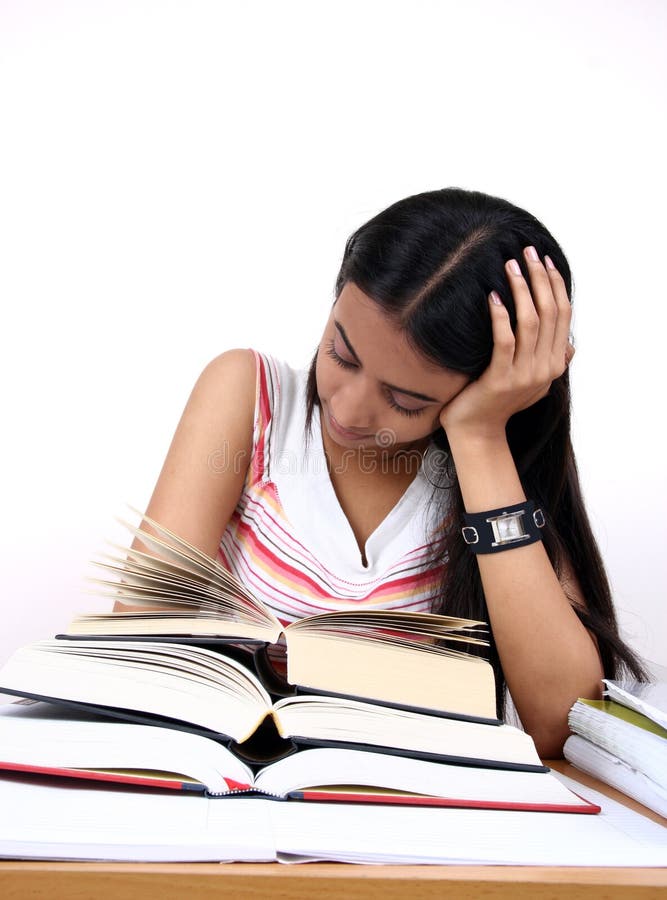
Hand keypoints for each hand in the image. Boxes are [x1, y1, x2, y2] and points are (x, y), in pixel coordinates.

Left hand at [439, 246, 573, 439]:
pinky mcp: (500, 379)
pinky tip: (493, 297)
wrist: (477, 431)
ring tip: (509, 266)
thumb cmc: (500, 402)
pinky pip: (505, 340)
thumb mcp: (534, 382)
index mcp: (555, 364)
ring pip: (530, 322)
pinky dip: (501, 316)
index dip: (556, 285)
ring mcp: (524, 374)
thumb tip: (570, 343)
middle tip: (527, 252)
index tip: (545, 260)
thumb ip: (552, 361)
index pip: (563, 315)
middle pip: (550, 313)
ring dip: (521, 289)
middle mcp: (545, 368)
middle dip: (540, 278)